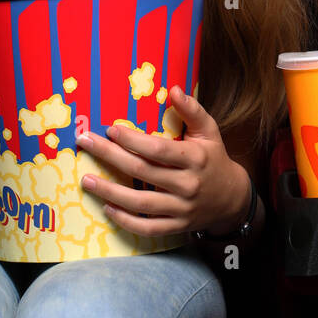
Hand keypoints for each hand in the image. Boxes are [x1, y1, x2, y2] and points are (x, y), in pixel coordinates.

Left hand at [75, 86, 248, 236]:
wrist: (231, 198)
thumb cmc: (213, 159)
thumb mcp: (209, 132)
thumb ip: (192, 110)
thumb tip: (173, 89)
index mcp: (195, 158)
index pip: (158, 149)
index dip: (133, 140)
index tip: (111, 129)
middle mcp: (188, 184)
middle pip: (142, 171)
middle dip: (110, 156)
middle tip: (86, 143)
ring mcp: (182, 208)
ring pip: (140, 203)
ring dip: (110, 192)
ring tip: (87, 180)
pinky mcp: (176, 226)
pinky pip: (147, 228)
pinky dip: (126, 221)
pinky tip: (107, 209)